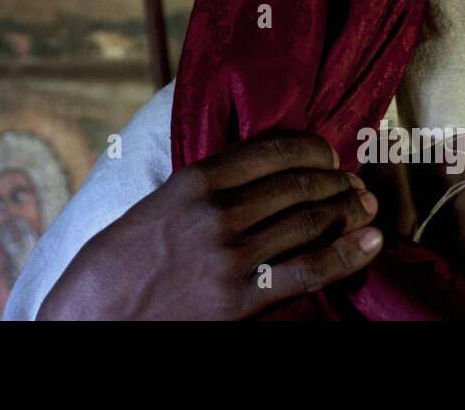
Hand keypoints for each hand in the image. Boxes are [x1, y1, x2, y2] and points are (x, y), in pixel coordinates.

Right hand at [37, 129, 381, 319]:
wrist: (94, 315)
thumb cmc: (120, 260)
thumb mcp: (158, 203)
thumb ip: (205, 187)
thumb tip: (258, 174)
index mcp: (194, 180)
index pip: (272, 150)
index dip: (312, 149)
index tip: (328, 153)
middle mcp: (217, 211)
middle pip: (298, 184)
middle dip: (337, 182)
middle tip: (355, 184)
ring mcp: (231, 255)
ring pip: (311, 221)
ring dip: (348, 211)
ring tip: (365, 208)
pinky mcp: (241, 298)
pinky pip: (310, 269)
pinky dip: (349, 254)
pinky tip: (370, 243)